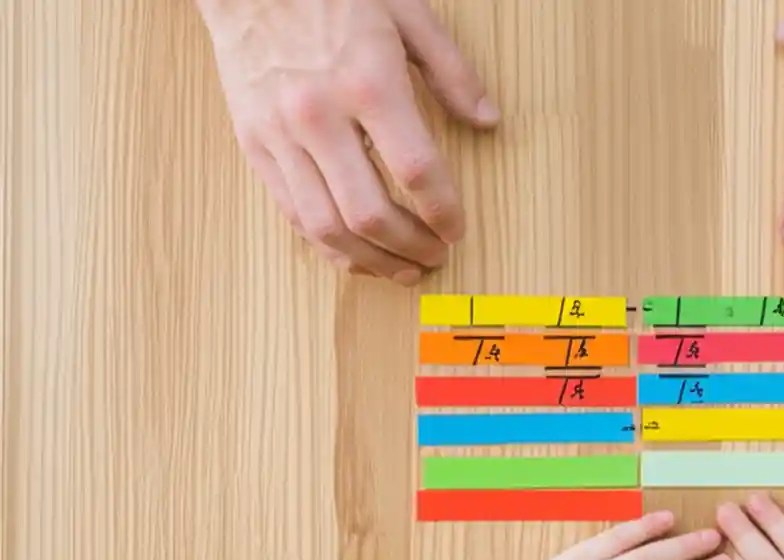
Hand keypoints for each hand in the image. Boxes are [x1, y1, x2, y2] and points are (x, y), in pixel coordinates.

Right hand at [197, 0, 498, 283]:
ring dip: (370, 260)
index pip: (416, 171)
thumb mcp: (406, 13)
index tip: (458, 228)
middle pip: (369, 213)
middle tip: (435, 257)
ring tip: (401, 269)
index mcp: (367, 82)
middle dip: (411, 247)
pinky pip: (293, 213)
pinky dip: (327, 245)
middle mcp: (319, 115)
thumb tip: (488, 120)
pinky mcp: (253, 145)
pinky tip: (355, 254)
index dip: (444, 212)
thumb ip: (452, 72)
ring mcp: (280, 135)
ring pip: (326, 226)